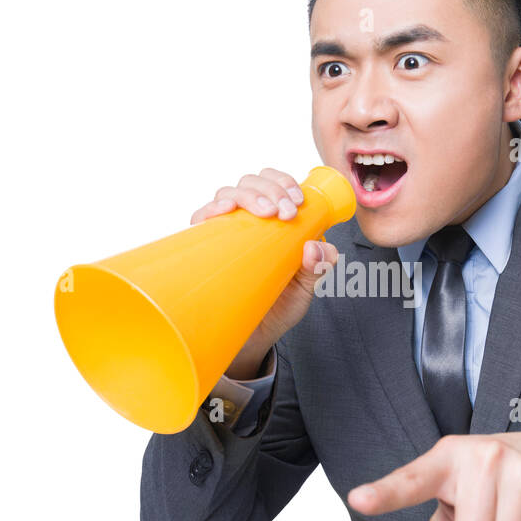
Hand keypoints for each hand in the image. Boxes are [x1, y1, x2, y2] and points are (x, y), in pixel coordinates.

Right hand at [190, 168, 338, 377]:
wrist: (252, 338)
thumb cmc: (279, 307)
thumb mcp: (306, 289)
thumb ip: (319, 268)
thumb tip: (315, 246)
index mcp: (275, 221)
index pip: (274, 183)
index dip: (285, 183)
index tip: (296, 202)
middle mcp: (249, 220)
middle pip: (253, 182)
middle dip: (272, 189)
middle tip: (284, 212)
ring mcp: (227, 232)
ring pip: (230, 192)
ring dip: (249, 195)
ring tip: (265, 213)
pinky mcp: (206, 247)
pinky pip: (201, 218)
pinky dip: (212, 208)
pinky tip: (224, 210)